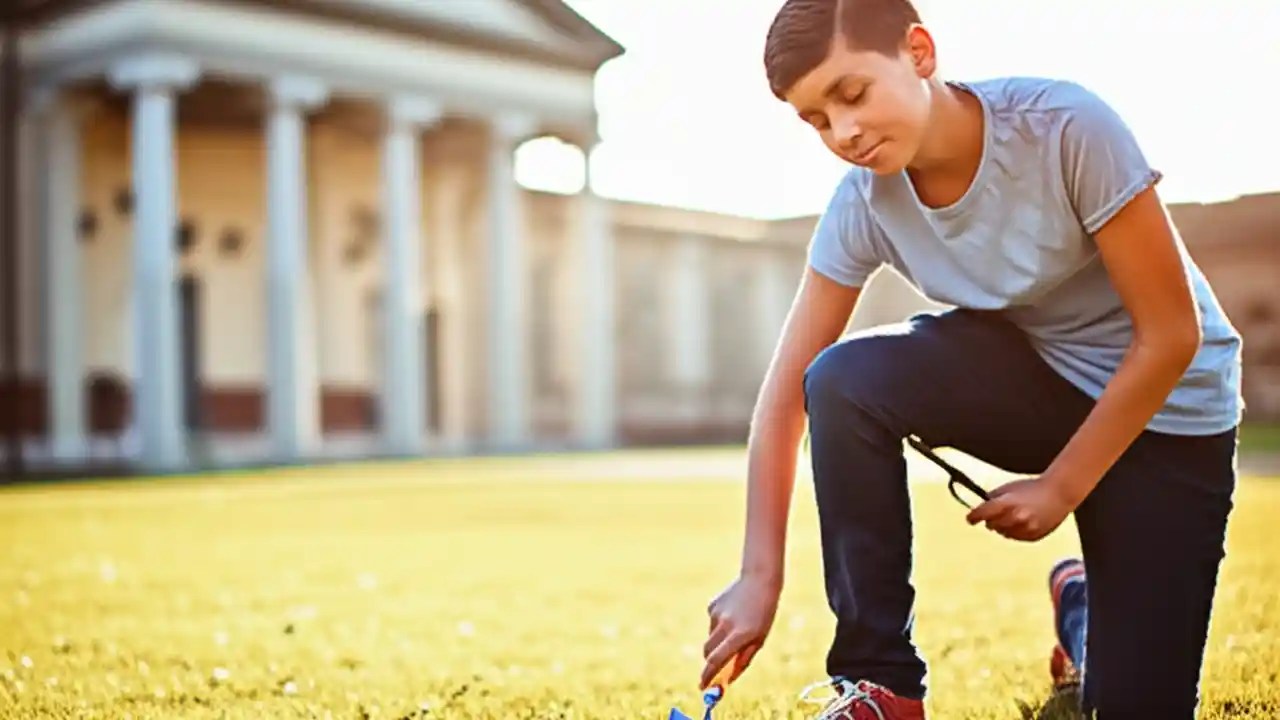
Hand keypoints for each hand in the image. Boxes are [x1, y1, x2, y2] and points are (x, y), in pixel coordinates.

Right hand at [700, 573, 779, 689]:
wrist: (760, 580)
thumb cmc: (764, 614)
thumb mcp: (759, 639)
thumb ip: (743, 660)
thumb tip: (728, 679)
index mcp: (740, 636)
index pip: (717, 661)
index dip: (707, 676)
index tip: (702, 686)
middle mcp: (726, 625)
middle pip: (708, 652)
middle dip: (710, 662)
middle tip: (715, 667)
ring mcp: (717, 614)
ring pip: (711, 637)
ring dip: (718, 641)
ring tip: (737, 628)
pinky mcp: (712, 606)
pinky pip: (712, 623)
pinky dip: (719, 625)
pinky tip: (733, 614)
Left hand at [965, 477, 1075, 541]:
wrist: (1059, 494)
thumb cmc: (1032, 488)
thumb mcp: (1009, 487)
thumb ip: (993, 497)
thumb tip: (981, 507)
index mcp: (1006, 503)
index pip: (982, 514)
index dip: (974, 517)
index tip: (970, 519)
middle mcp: (1015, 518)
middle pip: (992, 525)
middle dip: (991, 520)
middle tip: (995, 515)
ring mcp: (1025, 529)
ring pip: (1004, 533)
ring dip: (1003, 527)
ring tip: (1013, 516)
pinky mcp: (1034, 536)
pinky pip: (1017, 537)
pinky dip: (1015, 531)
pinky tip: (1023, 522)